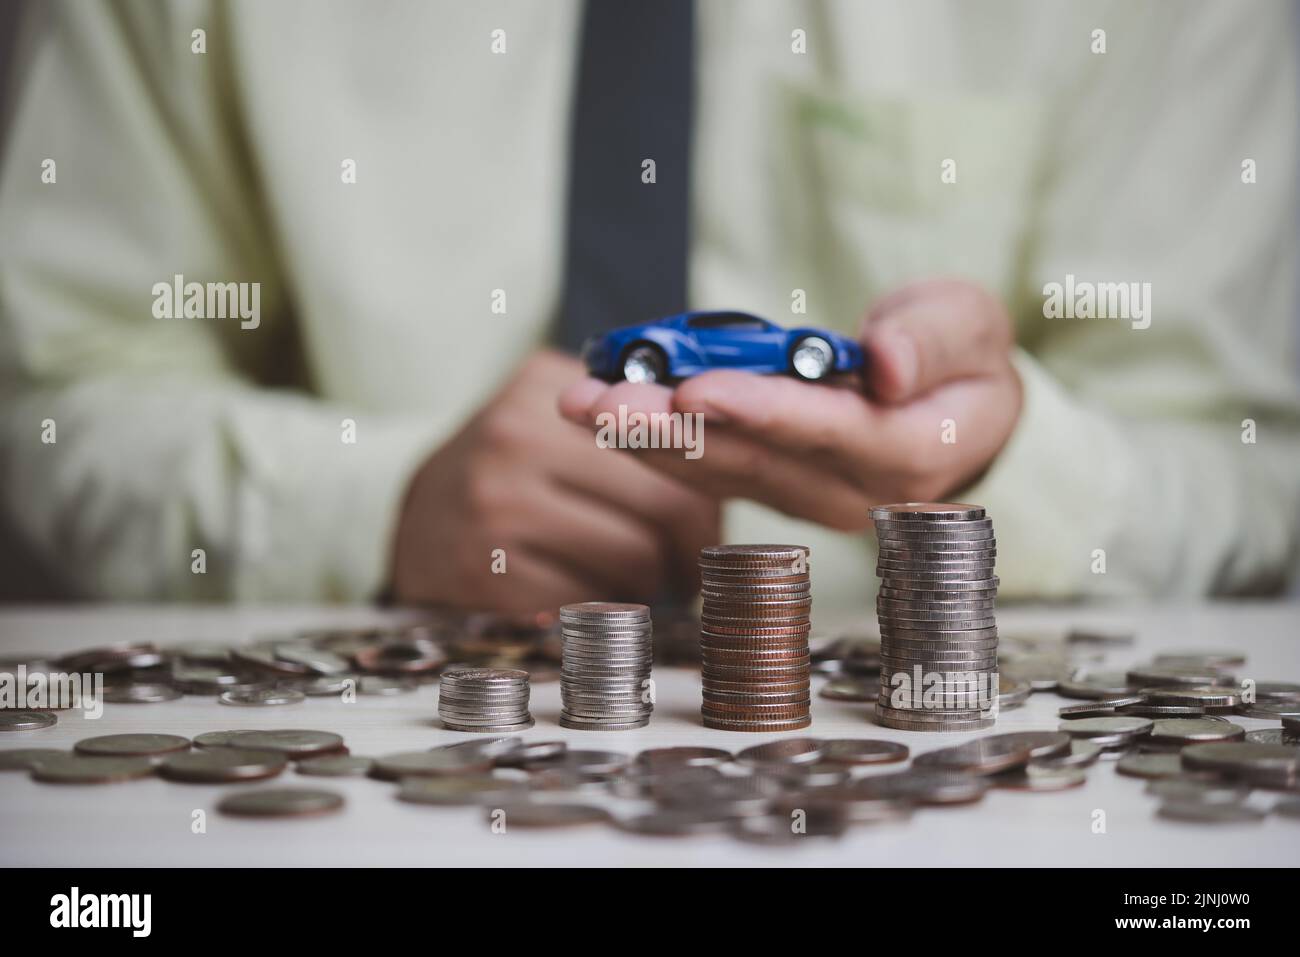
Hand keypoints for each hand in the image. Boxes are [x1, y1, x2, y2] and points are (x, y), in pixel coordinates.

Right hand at [392, 351, 719, 613]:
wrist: (415, 521)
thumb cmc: (514, 472)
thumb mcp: (557, 417)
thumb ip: (632, 420)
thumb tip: (734, 463)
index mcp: (547, 385)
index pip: (676, 438)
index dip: (708, 490)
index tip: (708, 520)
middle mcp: (516, 435)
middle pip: (665, 506)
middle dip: (690, 550)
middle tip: (689, 570)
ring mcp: (495, 504)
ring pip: (635, 561)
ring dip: (651, 586)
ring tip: (640, 584)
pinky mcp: (484, 572)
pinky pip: (589, 603)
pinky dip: (605, 611)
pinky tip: (593, 599)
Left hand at [558, 279, 1021, 531]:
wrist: (957, 409)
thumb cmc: (963, 359)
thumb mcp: (972, 327)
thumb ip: (935, 340)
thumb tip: (888, 364)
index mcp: (908, 453)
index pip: (828, 434)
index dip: (760, 412)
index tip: (694, 389)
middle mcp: (849, 491)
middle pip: (751, 460)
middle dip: (667, 430)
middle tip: (594, 402)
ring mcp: (804, 495)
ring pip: (716, 470)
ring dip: (643, 438)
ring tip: (578, 403)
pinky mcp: (770, 483)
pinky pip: (706, 466)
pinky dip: (653, 439)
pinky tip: (603, 413)